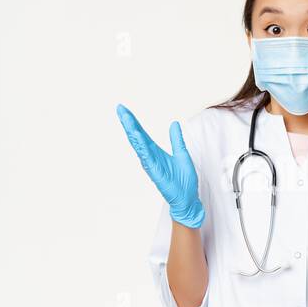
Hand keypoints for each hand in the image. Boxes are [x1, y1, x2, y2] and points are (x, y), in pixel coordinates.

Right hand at [116, 104, 204, 227]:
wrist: (187, 198)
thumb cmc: (183, 180)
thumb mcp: (182, 153)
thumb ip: (176, 139)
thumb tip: (174, 124)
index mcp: (155, 151)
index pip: (141, 133)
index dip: (133, 121)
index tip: (124, 110)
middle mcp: (150, 156)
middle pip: (136, 136)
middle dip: (128, 122)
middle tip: (120, 108)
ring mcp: (150, 163)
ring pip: (139, 144)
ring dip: (132, 131)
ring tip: (126, 117)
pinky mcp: (154, 171)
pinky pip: (146, 156)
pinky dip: (141, 145)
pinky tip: (137, 135)